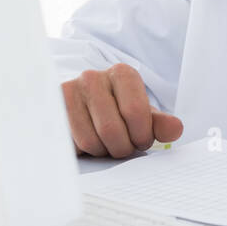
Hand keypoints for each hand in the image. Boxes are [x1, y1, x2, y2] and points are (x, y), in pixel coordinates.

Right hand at [62, 63, 182, 157]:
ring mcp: (68, 92)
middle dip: (122, 147)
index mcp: (122, 74)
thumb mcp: (143, 117)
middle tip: (123, 147)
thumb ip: (160, 124)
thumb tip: (175, 129)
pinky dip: (83, 151)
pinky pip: (70, 143)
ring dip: (102, 151)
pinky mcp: (51, 111)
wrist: (83, 109)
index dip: (141, 135)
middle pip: (112, 129)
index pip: (135, 111)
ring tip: (105, 144)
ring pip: (90, 140)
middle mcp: (93, 77)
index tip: (141, 141)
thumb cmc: (118, 113)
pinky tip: (88, 143)